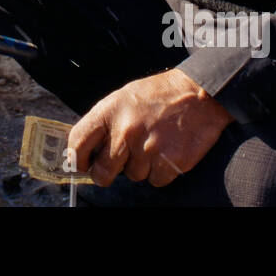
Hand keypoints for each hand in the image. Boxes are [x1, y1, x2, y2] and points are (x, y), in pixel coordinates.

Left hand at [68, 68, 233, 187]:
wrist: (199, 94)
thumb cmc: (159, 95)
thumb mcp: (124, 98)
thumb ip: (105, 122)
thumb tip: (88, 150)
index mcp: (109, 111)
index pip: (78, 142)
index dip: (76, 159)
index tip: (81, 165)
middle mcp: (126, 131)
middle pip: (102, 172)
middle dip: (106, 174)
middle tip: (115, 166)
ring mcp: (147, 148)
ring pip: (133, 176)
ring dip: (141, 166)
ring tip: (153, 143)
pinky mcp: (169, 162)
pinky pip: (155, 180)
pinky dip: (161, 171)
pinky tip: (167, 151)